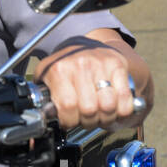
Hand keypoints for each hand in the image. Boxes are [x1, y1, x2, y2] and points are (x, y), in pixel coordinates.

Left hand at [34, 39, 150, 132]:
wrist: (82, 44)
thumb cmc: (63, 66)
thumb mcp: (45, 77)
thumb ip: (42, 97)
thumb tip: (42, 117)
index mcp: (59, 69)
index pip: (67, 106)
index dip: (69, 121)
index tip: (69, 121)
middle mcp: (80, 65)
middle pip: (89, 109)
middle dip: (87, 121)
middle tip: (86, 119)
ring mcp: (101, 64)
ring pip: (108, 106)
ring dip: (105, 118)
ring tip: (100, 115)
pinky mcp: (118, 65)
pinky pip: (125, 98)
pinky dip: (122, 110)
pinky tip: (114, 108)